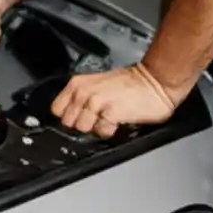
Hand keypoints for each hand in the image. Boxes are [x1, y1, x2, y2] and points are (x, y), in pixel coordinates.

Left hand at [50, 62, 188, 138]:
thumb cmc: (131, 83)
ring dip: (97, 127)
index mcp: (78, 84)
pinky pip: (101, 131)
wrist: (155, 81)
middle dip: (82, 123)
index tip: (78, 116)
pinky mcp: (110, 113)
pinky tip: (118, 119)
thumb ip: (81, 97)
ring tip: (109, 117)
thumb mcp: (96, 84)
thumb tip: (72, 112)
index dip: (68, 116)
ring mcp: (96, 103)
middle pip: (68, 122)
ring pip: (83, 128)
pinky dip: (110, 130)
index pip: (57, 109)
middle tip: (97, 117)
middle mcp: (83, 92)